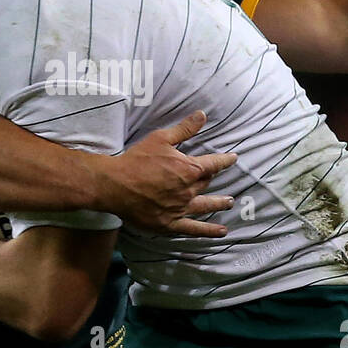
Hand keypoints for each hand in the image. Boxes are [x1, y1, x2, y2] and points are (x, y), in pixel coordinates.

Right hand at [97, 111, 236, 237]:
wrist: (115, 184)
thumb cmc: (136, 160)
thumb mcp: (160, 138)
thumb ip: (184, 128)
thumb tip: (202, 115)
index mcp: (189, 169)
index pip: (213, 163)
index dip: (224, 160)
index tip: (233, 158)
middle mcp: (188, 190)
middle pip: (205, 183)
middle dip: (212, 177)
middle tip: (215, 176)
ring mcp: (180, 208)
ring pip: (205, 205)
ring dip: (219, 203)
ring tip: (229, 202)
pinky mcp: (170, 223)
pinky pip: (194, 229)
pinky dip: (209, 231)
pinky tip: (221, 232)